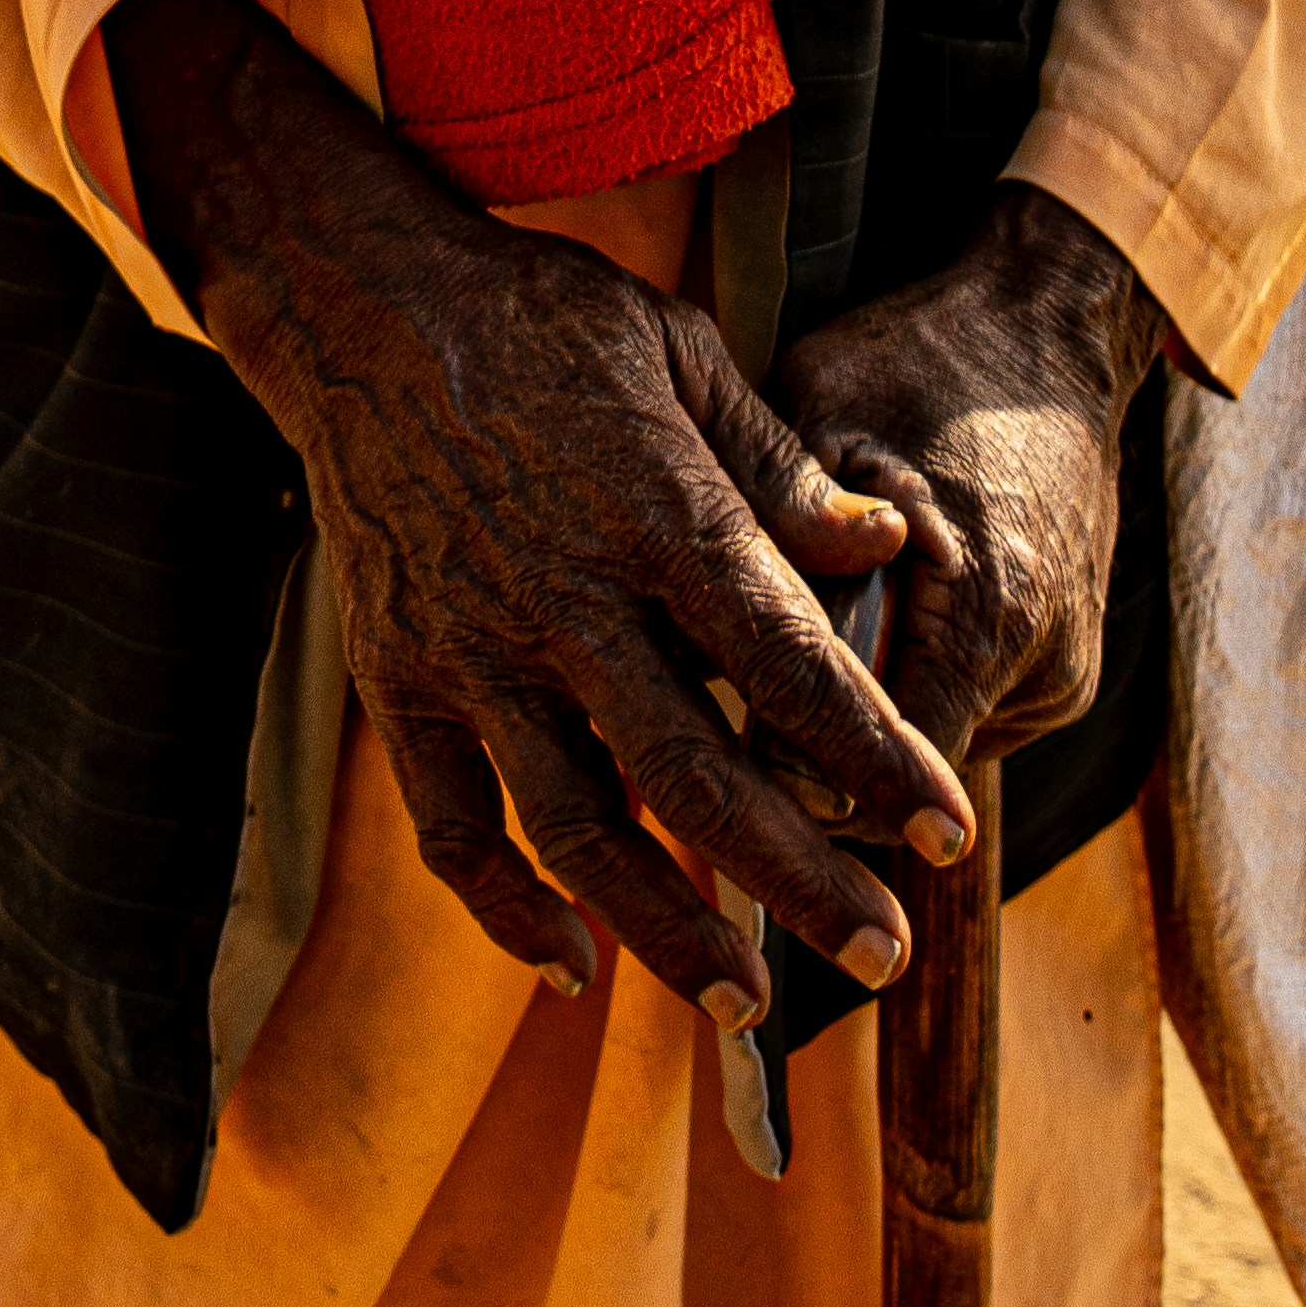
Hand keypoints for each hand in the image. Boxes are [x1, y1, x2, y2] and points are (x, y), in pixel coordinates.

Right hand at [105, 0, 976, 1030]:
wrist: (358, 303)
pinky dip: (505, 911)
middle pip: (696, 776)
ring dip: (665, 931)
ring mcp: (474, 650)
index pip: (788, 662)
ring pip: (577, 831)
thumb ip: (779, 467)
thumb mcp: (679, 353)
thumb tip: (887, 553)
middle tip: (881, 954)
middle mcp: (567, 599)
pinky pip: (450, 825)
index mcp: (655, 512)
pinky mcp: (399, 680)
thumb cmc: (543, 323)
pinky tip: (573, 967)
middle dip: (798, 881)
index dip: (873, 757)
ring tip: (747, 1003)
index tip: (947, 833)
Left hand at [771, 185, 1162, 772]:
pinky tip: (882, 606)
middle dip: (826, 729)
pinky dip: (916, 676)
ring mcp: (1066, 676)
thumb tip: (713, 659)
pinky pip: (970, 710)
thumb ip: (780, 543)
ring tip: (825, 615)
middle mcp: (1046, 669)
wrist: (1048, 322)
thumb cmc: (921, 360)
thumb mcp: (823, 420)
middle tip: (757, 656)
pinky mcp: (1069, 668)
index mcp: (992, 617)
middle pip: (902, 770)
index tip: (725, 726)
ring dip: (874, 702)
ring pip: (933, 746)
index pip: (876, 778)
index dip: (791, 764)